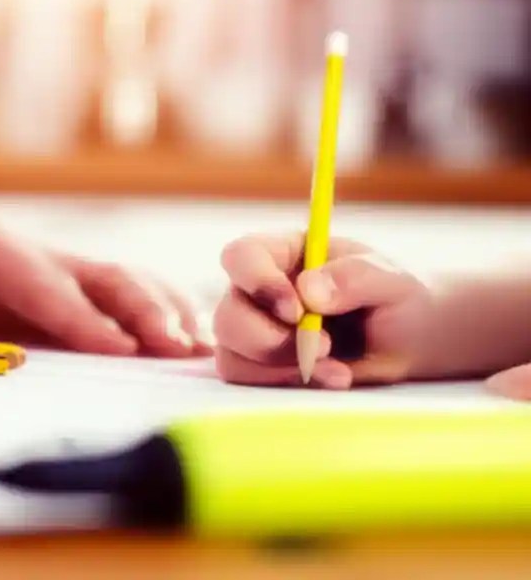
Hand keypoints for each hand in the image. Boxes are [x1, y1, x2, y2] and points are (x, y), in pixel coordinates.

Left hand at [0, 182, 207, 355]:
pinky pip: (105, 302)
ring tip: (198, 348)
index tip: (117, 349)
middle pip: (97, 278)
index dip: (78, 317)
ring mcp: (41, 273)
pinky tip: (181, 341)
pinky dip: (148, 315)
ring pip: (116, 284)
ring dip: (158, 310)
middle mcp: (25, 256)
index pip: (38, 283)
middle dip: (141, 311)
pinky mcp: (44, 293)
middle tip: (179, 349)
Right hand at [213, 232, 434, 388]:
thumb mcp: (389, 280)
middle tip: (326, 347)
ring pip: (231, 352)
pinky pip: (246, 379)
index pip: (242, 256)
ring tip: (337, 370)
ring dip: (280, 368)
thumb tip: (309, 292)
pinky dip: (284, 384)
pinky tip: (329, 380)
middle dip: (272, 341)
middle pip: (230, 314)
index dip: (258, 282)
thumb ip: (354, 277)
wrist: (409, 343)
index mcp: (282, 254)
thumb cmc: (395, 300)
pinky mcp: (258, 366)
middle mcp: (257, 292)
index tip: (296, 311)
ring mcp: (254, 330)